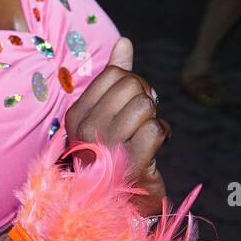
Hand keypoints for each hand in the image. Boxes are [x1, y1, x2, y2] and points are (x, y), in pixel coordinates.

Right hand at [64, 37, 168, 217]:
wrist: (118, 199)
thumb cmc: (113, 150)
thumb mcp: (108, 112)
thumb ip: (114, 76)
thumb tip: (124, 42)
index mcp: (76, 114)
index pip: (114, 74)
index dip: (132, 83)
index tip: (131, 102)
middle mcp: (86, 130)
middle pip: (132, 86)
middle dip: (145, 99)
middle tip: (141, 119)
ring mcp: (107, 148)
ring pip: (146, 106)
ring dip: (153, 119)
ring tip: (144, 134)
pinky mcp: (130, 164)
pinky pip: (157, 130)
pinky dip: (163, 135)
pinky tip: (154, 147)